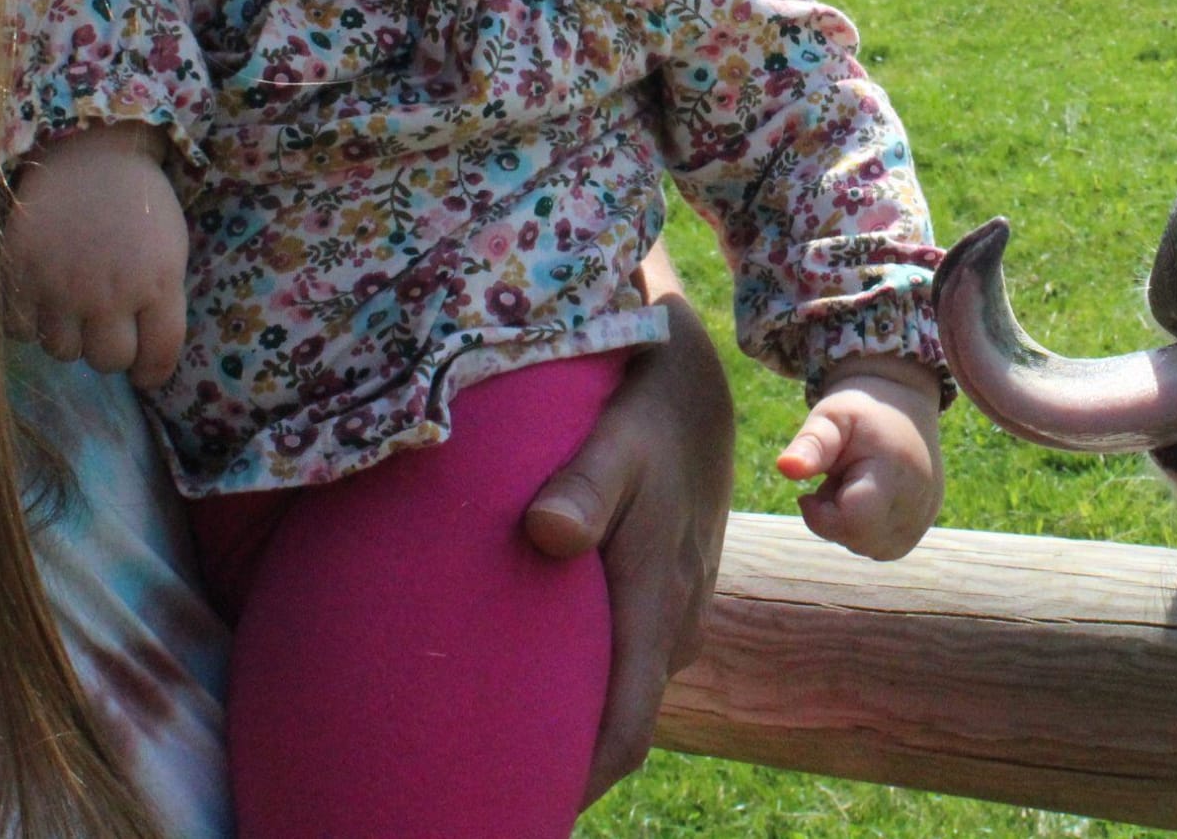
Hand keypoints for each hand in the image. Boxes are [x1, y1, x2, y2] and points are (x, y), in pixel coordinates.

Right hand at [3, 122, 188, 388]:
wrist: (87, 154)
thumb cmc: (136, 204)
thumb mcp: (170, 249)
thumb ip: (161, 300)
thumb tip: (146, 355)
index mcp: (159, 283)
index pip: (160, 355)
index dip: (153, 372)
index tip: (145, 373)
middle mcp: (110, 292)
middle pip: (107, 362)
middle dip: (110, 351)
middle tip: (106, 326)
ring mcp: (60, 285)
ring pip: (62, 351)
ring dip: (69, 336)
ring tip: (73, 304)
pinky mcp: (19, 274)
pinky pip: (20, 330)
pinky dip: (30, 321)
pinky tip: (41, 296)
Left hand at [521, 263, 734, 810]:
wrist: (695, 382)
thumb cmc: (645, 412)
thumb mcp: (616, 439)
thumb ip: (583, 487)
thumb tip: (544, 535)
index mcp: (659, 606)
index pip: (625, 733)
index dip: (576, 786)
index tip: (518, 810)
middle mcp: (675, 624)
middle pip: (620, 725)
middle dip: (561, 760)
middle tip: (481, 785)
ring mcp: (676, 612)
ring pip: (624, 690)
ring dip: (575, 717)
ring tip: (496, 736)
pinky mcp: (668, 594)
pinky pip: (628, 658)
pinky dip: (588, 675)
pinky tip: (537, 671)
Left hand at [775, 356, 943, 561]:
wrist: (903, 406)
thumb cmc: (860, 413)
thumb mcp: (830, 418)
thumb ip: (810, 444)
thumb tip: (785, 468)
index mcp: (895, 472)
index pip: (854, 522)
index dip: (822, 515)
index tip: (814, 489)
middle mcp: (918, 500)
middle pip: (861, 540)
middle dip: (835, 519)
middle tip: (837, 482)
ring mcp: (924, 515)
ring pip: (871, 548)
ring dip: (851, 526)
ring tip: (855, 487)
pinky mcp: (923, 523)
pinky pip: (884, 546)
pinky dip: (867, 530)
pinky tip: (867, 500)